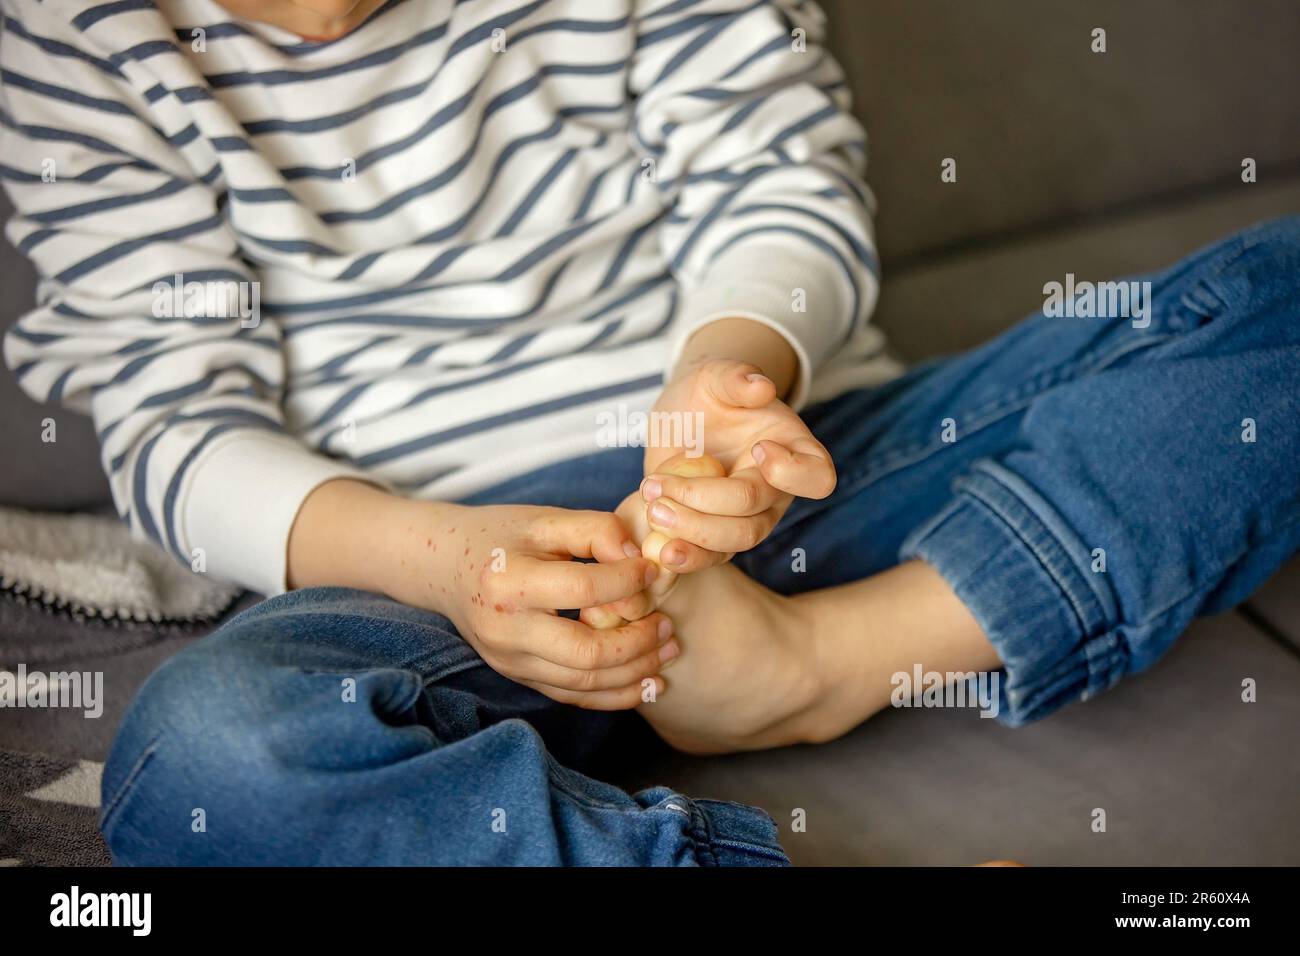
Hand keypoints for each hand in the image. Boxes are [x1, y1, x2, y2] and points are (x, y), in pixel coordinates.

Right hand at [288, 481, 676, 709]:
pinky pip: (572, 697)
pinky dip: (615, 695)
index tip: (653, 571)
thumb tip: (641, 558)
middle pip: (586, 653)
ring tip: (669, 650)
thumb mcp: (544, 519)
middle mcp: (505, 630)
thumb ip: (595, 530)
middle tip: (668, 625)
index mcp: (509, 582)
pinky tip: (648, 681)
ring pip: (584, 684)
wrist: (443, 566)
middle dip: (638, 643)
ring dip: (635, 673)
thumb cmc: (501, 535)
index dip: (627, 582)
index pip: (582, 591)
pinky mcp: (517, 677)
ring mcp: (509, 661)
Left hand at [642, 356, 835, 571]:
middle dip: (709, 505)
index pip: (816, 477)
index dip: (792, 472)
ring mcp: (748, 518)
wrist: (682, 417)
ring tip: (654, 508)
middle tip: (660, 486)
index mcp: (793, 452)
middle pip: (758, 517)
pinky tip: (660, 550)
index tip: (758, 448)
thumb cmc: (709, 393)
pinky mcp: (717, 536)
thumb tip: (762, 387)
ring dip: (692, 531)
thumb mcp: (717, 375)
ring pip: (734, 542)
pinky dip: (685, 557)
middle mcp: (776, 492)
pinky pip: (709, 557)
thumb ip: (737, 377)